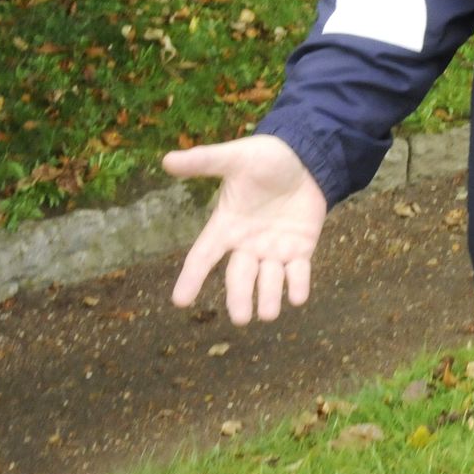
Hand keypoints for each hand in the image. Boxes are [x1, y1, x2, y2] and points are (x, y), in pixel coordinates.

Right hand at [164, 134, 327, 324]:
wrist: (306, 156)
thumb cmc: (266, 157)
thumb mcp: (235, 157)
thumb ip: (205, 161)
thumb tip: (167, 159)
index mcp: (226, 226)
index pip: (203, 256)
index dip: (191, 278)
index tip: (180, 301)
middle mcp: (247, 244)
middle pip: (239, 277)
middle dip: (240, 297)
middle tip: (241, 318)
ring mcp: (274, 249)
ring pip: (269, 280)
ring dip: (269, 297)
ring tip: (270, 313)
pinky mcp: (301, 248)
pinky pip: (299, 272)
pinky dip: (299, 285)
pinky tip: (298, 298)